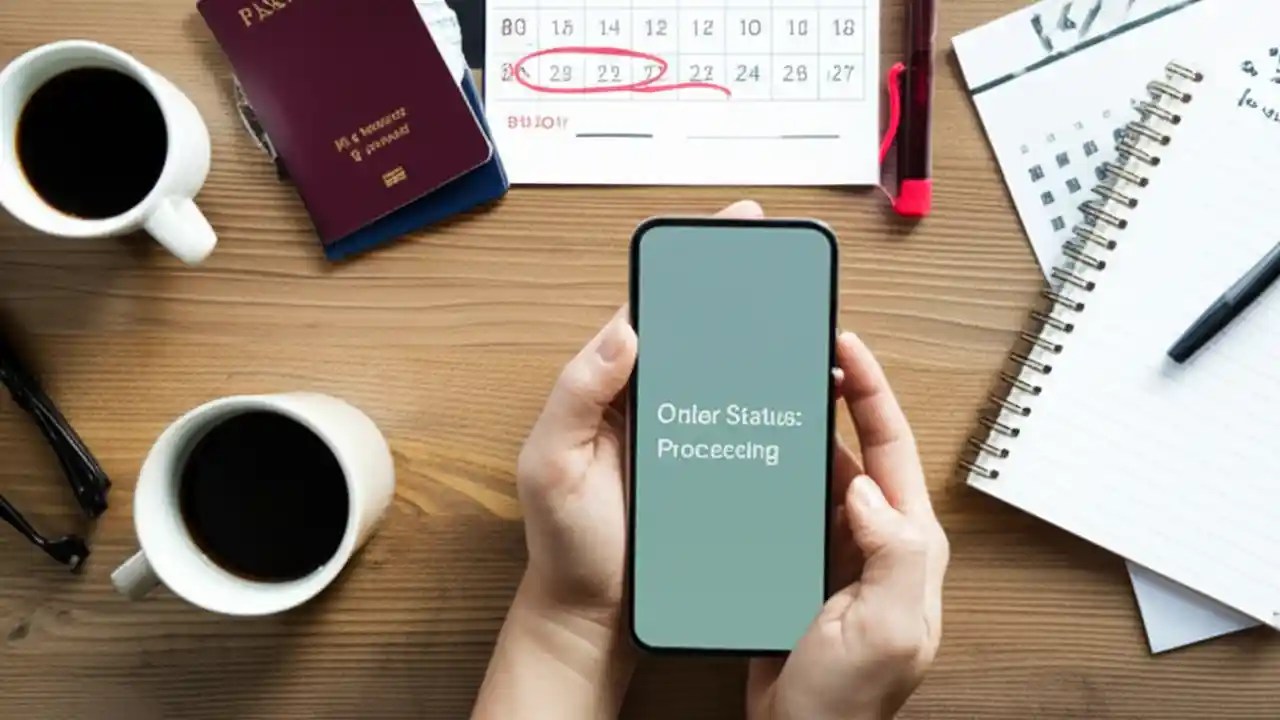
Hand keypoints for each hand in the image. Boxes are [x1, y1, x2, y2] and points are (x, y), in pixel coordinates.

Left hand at [515, 198, 766, 615]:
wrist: (592, 612)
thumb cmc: (564, 541)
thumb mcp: (552, 465)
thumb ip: (576, 396)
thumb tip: (622, 330)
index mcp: (608, 386)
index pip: (652, 307)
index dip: (691, 265)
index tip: (732, 229)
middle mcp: (648, 399)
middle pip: (700, 332)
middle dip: (742, 295)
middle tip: (788, 275)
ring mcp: (681, 432)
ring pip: (728, 374)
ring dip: (766, 348)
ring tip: (809, 330)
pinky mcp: (705, 466)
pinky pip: (741, 422)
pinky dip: (772, 404)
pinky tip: (805, 395)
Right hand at [747, 331, 949, 719]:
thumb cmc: (850, 699)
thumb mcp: (887, 625)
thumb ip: (891, 550)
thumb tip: (864, 484)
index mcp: (907, 544)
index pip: (893, 447)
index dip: (871, 391)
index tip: (846, 346)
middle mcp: (877, 539)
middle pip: (856, 449)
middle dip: (833, 398)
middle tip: (801, 356)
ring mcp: (839, 552)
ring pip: (818, 472)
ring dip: (799, 434)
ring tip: (773, 393)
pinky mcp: (803, 565)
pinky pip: (790, 504)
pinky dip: (773, 474)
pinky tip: (751, 457)